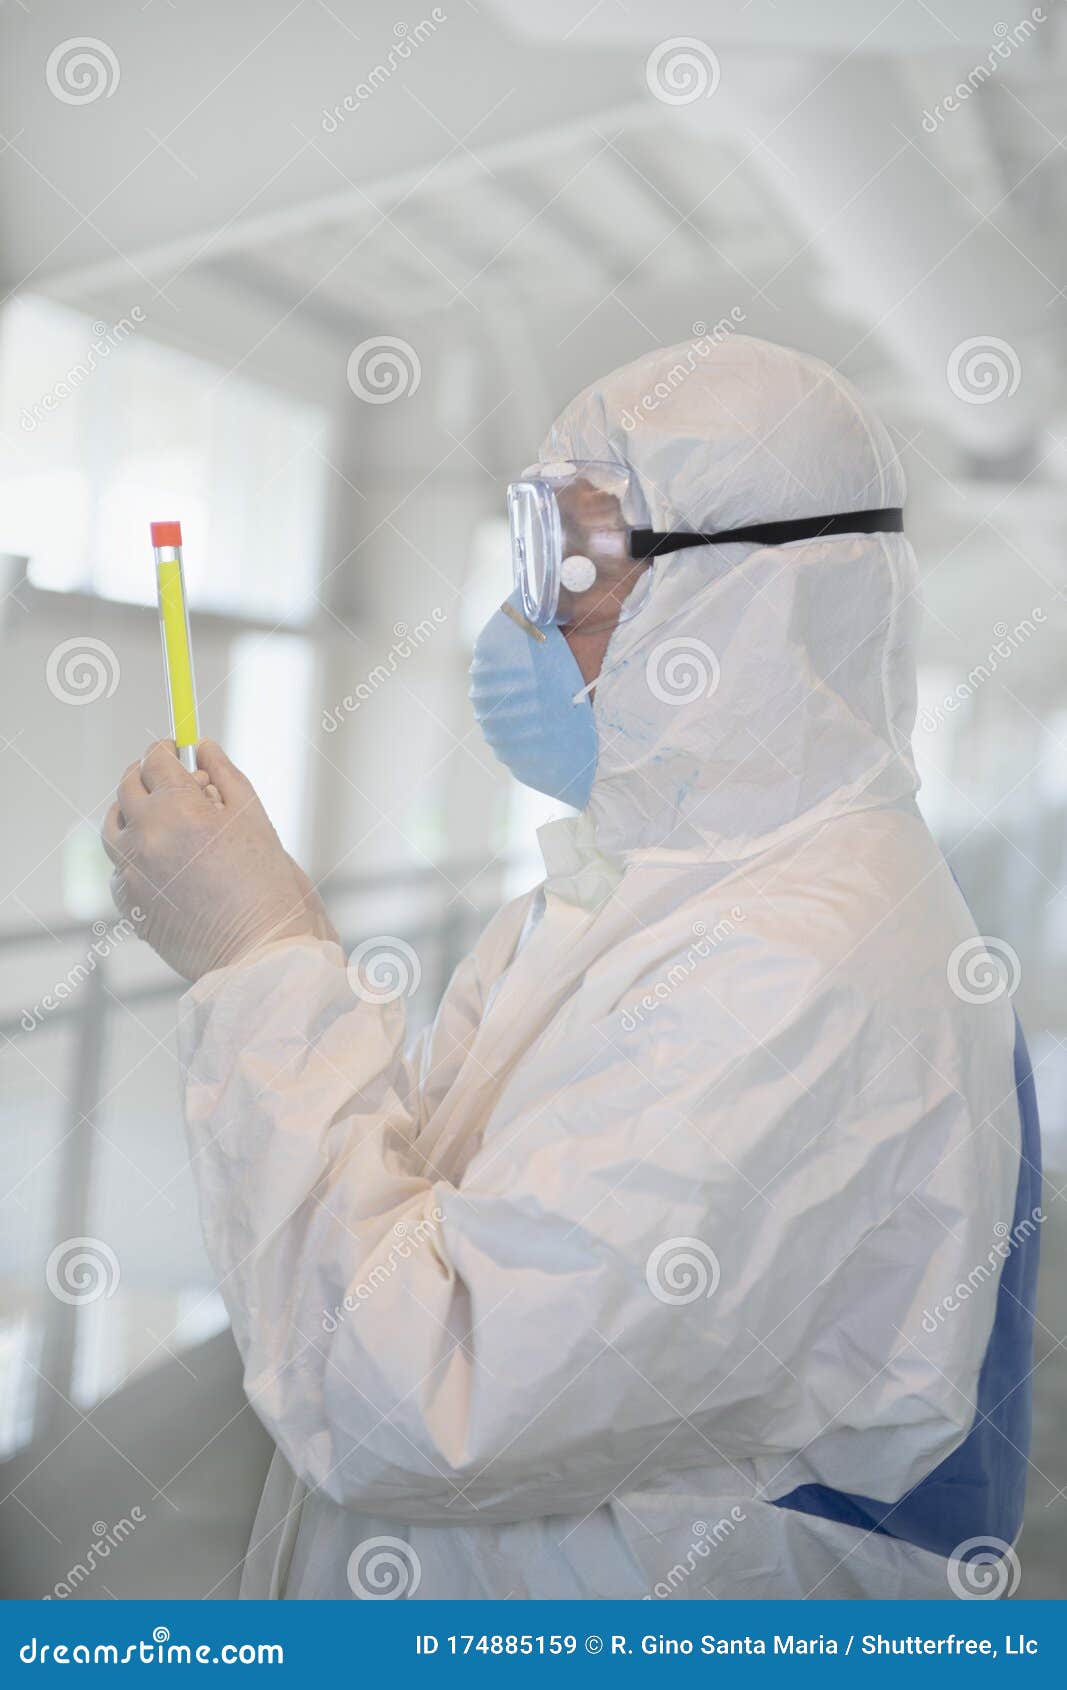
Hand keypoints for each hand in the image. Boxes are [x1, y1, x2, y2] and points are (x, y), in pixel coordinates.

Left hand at [102, 740, 339, 981]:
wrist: (262, 951)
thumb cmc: (268, 884)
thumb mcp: (253, 818)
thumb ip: (224, 776)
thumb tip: (202, 749)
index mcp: (178, 809)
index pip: (155, 760)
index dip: (166, 749)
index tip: (175, 749)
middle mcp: (145, 837)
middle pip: (126, 787)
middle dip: (145, 774)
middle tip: (165, 775)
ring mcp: (131, 873)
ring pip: (113, 826)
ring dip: (131, 812)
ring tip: (159, 816)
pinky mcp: (129, 904)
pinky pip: (118, 867)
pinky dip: (133, 856)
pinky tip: (162, 861)